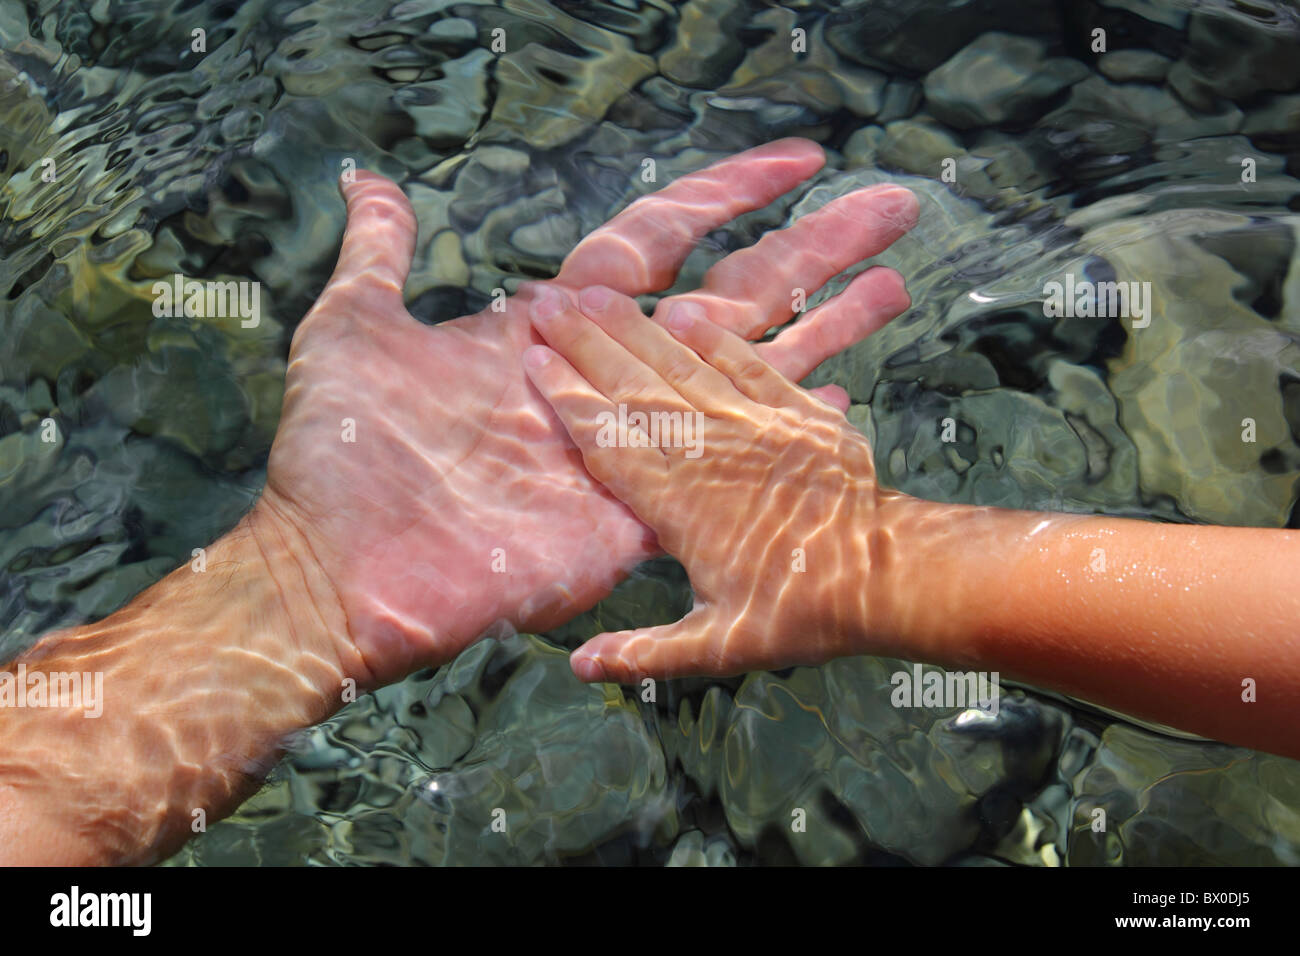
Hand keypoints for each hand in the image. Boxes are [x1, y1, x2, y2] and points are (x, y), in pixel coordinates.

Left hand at [258, 140, 919, 685]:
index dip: (726, 194)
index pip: (660, 240)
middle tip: (890, 204)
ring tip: (897, 280)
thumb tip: (364, 179)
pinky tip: (849, 396)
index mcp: (557, 331)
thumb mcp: (352, 332)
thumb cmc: (345, 455)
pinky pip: (730, 464)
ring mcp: (636, 444)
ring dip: (829, 324)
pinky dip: (791, 428)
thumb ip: (380, 254)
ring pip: (752, 369)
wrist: (346, 574)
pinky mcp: (643, 511)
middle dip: (815, 247)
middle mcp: (611, 378)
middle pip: (735, 294)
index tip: (795, 157)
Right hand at [523, 281, 917, 681]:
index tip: (532, 358)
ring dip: (634, 328)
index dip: (566, 396)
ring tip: (595, 293)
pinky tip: (683, 313)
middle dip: (585, 342)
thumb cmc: (801, 612)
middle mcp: (707, 451)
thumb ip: (644, 652)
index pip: (607, 439)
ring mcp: (753, 423)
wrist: (889, 575)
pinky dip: (712, 336)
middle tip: (545, 302)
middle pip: (634, 387)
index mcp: (677, 504)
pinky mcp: (794, 411)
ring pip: (680, 364)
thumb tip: (581, 667)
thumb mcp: (719, 645)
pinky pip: (746, 362)